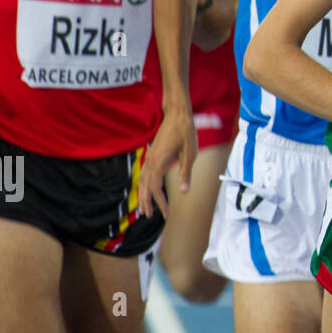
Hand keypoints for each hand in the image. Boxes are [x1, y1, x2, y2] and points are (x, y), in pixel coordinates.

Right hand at [138, 103, 197, 217]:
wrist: (177, 115)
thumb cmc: (186, 133)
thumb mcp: (190, 154)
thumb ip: (185, 173)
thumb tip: (184, 192)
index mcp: (159, 163)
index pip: (156, 188)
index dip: (160, 203)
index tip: (166, 214)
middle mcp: (150, 161)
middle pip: (145, 187)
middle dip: (147, 202)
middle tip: (149, 217)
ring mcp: (149, 157)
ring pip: (141, 181)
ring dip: (142, 195)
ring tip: (144, 208)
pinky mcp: (152, 154)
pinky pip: (143, 173)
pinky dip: (143, 185)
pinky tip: (146, 189)